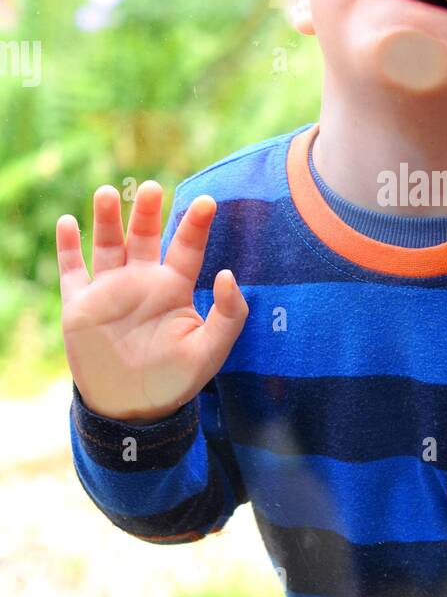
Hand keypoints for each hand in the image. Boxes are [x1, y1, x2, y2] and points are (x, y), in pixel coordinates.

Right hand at [57, 182, 248, 421]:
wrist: (131, 407)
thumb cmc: (175, 379)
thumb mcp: (210, 351)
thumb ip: (228, 315)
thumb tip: (228, 274)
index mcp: (174, 287)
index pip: (187, 247)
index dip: (195, 224)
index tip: (207, 201)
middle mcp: (142, 281)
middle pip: (144, 236)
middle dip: (147, 212)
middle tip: (152, 188)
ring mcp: (109, 290)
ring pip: (107, 245)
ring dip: (106, 219)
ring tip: (108, 192)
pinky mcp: (80, 304)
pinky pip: (72, 270)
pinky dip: (68, 247)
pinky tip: (67, 222)